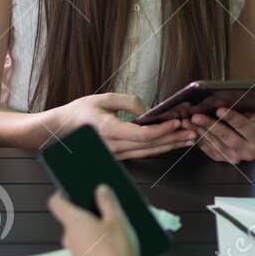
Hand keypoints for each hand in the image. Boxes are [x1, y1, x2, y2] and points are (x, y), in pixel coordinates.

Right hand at [45, 93, 194, 160]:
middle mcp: (113, 146)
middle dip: (173, 139)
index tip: (177, 122)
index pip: (141, 135)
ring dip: (170, 146)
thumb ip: (128, 102)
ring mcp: (115, 155)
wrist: (61, 130)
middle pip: (149, 146)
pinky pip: (141, 154)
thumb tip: (148, 110)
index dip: (162, 130)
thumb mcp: (103, 98)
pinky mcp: (118, 157)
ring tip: (188, 139)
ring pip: (148, 152)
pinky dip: (158, 148)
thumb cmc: (80, 112)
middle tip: (192, 132)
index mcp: (108, 130)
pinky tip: (171, 144)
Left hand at [48, 184, 139, 255]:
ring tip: (115, 229)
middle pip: (72, 219)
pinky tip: (116, 246)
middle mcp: (70, 238)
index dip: (62, 193)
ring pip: (81, 236)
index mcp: (73, 222)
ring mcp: (76, 254)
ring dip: (93, 230)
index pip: (56, 203)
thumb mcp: (117, 219)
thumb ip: (108, 202)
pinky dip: (97, 245)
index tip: (71, 188)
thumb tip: (101, 190)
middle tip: (105, 208)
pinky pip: (87, 249)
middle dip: (87, 213)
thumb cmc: (116, 252)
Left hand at [189, 106, 254, 163]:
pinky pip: (209, 149)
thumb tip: (223, 101)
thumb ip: (243, 107)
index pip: (244, 126)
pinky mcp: (223, 159)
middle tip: (197, 116)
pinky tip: (191, 128)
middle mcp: (248, 151)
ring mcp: (235, 158)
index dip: (231, 118)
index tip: (219, 109)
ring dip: (200, 131)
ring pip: (215, 144)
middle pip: (227, 138)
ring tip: (189, 120)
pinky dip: (199, 138)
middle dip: (210, 125)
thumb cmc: (254, 118)